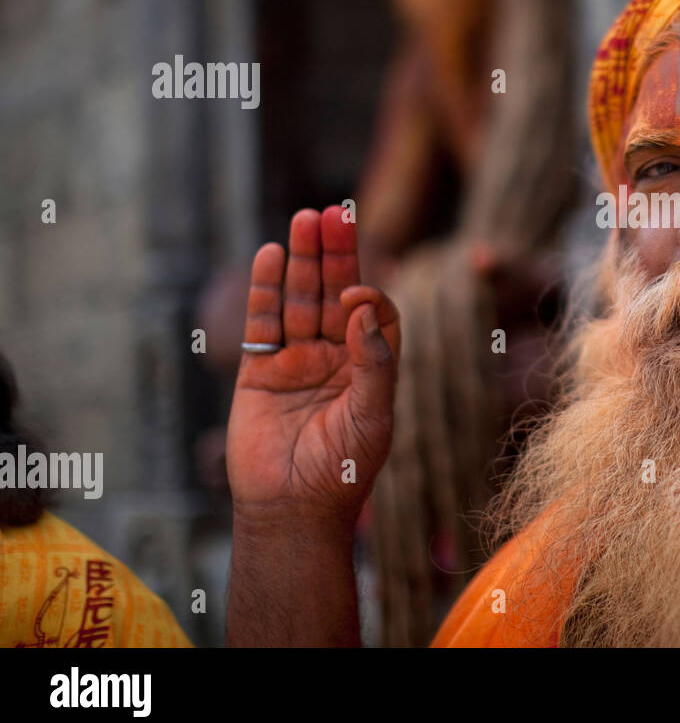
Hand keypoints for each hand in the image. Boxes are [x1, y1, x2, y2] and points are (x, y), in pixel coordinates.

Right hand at [226, 205, 400, 526]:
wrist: (292, 510)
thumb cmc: (342, 471)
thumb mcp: (374, 416)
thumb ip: (375, 362)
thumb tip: (364, 307)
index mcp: (370, 368)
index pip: (376, 313)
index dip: (370, 295)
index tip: (356, 295)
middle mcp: (336, 359)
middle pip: (336, 294)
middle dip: (336, 255)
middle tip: (333, 212)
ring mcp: (297, 362)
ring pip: (300, 300)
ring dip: (303, 260)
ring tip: (304, 218)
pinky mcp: (260, 372)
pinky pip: (264, 322)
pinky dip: (266, 289)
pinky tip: (271, 254)